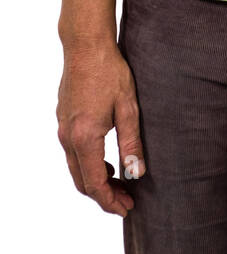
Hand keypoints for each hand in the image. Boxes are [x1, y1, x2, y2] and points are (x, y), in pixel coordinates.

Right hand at [57, 40, 145, 216]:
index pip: (95, 183)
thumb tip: (137, 175)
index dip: (110, 201)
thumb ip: (132, 143)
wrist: (86, 45)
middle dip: (103, 196)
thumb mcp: (128, 108)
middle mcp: (68, 137)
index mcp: (84, 138)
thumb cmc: (110, 72)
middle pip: (82, 181)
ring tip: (120, 183)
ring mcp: (62, 128)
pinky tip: (107, 160)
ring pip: (76, 168)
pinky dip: (89, 165)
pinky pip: (73, 153)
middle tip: (126, 201)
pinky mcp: (63, 120)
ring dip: (96, 180)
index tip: (126, 209)